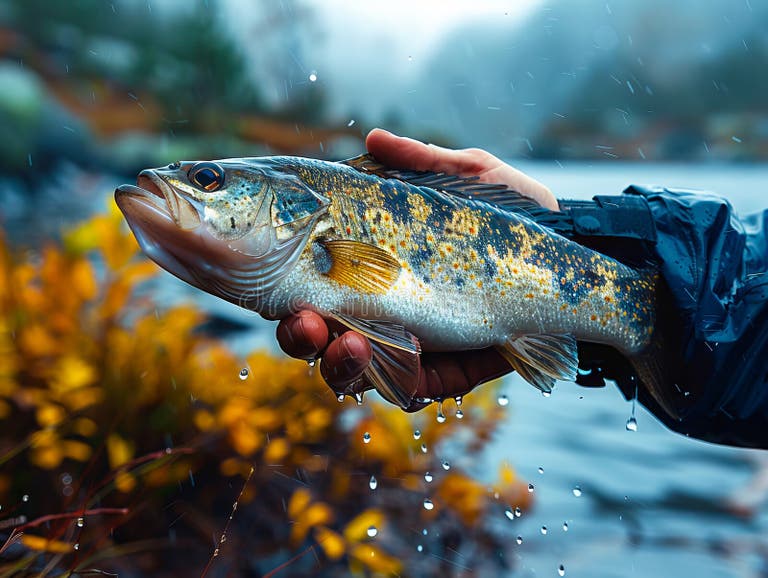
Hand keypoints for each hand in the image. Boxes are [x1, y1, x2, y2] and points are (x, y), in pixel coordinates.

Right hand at [277, 128, 557, 409]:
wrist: (574, 261)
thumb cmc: (513, 215)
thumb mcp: (469, 178)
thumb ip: (421, 162)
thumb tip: (373, 139)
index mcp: (367, 264)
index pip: (308, 278)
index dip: (284, 280)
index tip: (278, 273)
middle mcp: (377, 308)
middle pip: (316, 333)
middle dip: (298, 334)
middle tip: (302, 322)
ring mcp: (408, 344)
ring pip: (350, 371)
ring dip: (338, 365)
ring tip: (348, 346)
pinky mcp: (444, 374)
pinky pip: (407, 391)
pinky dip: (397, 381)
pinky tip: (405, 358)